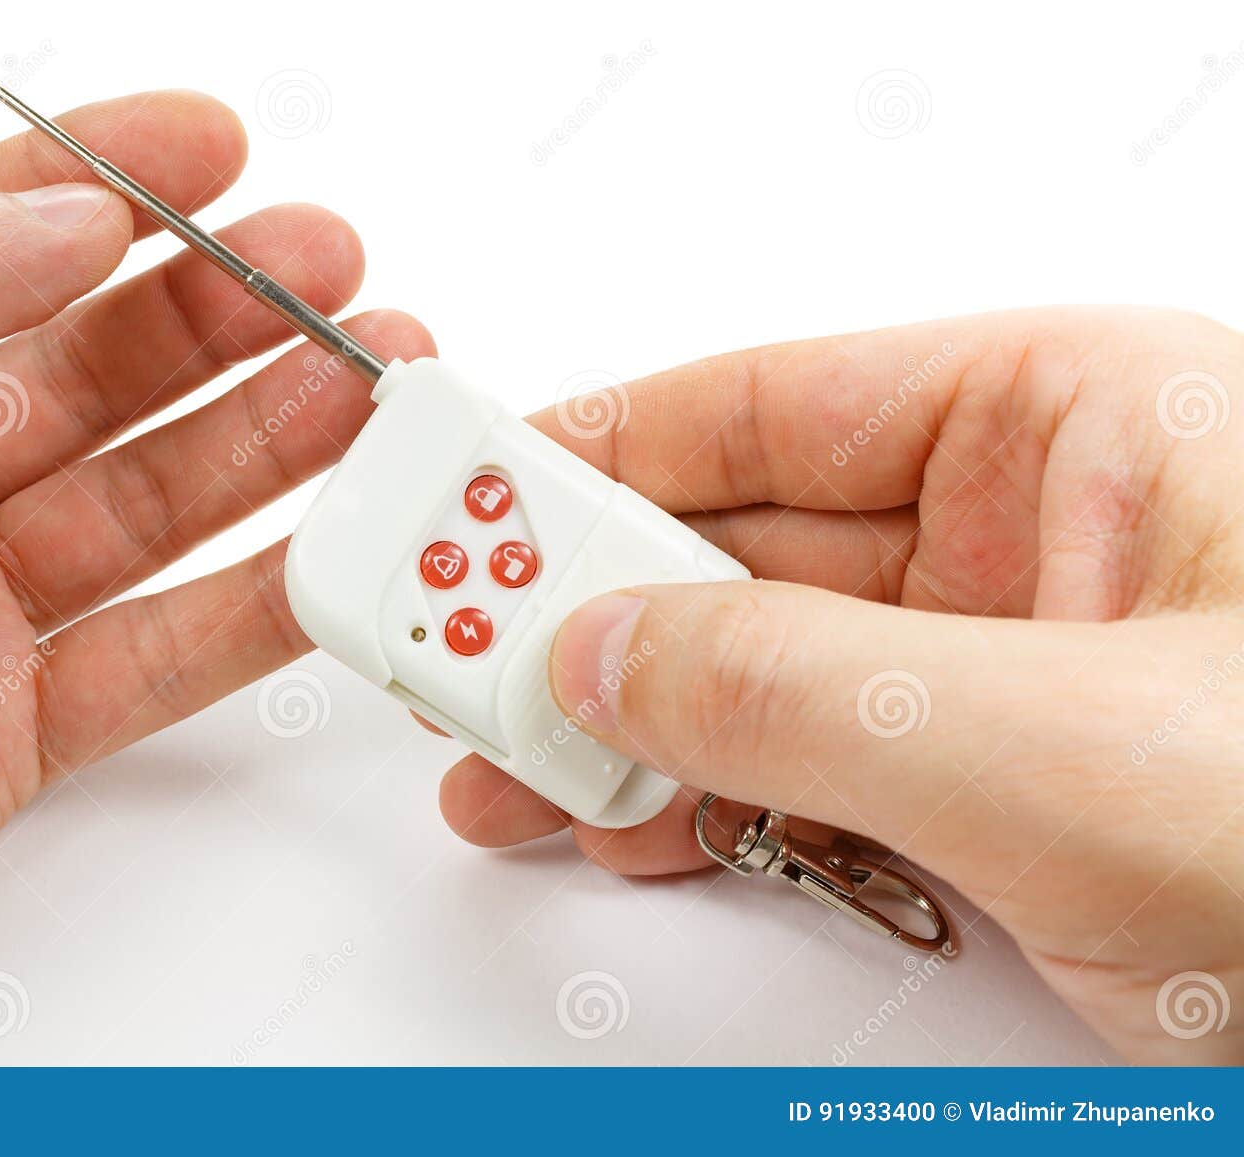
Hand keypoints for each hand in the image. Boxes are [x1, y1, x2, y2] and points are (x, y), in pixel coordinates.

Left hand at [0, 91, 429, 1063]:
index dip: (100, 187)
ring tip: (366, 390)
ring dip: (264, 448)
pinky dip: (249, 619)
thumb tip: (53, 226)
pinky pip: (142, 670)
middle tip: (326, 273)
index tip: (213, 148)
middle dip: (217, 314)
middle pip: (81, 377)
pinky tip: (324, 559)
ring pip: (137, 514)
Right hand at [437, 307, 1242, 1063]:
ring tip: (500, 761)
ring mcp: (1013, 669)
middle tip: (447, 646)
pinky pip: (812, 768)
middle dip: (583, 604)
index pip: (760, 408)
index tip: (458, 492)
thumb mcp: (1060, 748)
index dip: (589, 447)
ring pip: (759, 668)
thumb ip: (793, 687)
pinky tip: (617, 818)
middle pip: (739, 541)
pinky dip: (707, 801)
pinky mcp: (1008, 788)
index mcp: (1070, 424)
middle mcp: (1034, 532)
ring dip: (625, 718)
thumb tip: (604, 653)